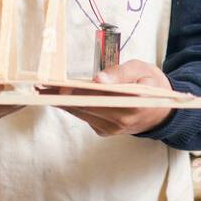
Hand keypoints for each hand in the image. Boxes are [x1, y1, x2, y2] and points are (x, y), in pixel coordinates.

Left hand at [49, 60, 173, 136]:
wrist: (161, 110)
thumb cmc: (151, 84)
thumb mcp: (142, 70)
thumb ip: (121, 73)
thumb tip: (98, 79)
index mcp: (133, 104)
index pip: (98, 97)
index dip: (75, 91)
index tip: (56, 85)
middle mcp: (121, 120)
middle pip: (84, 106)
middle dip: (60, 95)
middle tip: (39, 85)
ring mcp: (111, 128)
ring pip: (81, 113)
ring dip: (61, 101)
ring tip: (42, 88)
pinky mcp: (104, 131)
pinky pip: (84, 116)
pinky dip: (72, 105)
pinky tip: (59, 95)